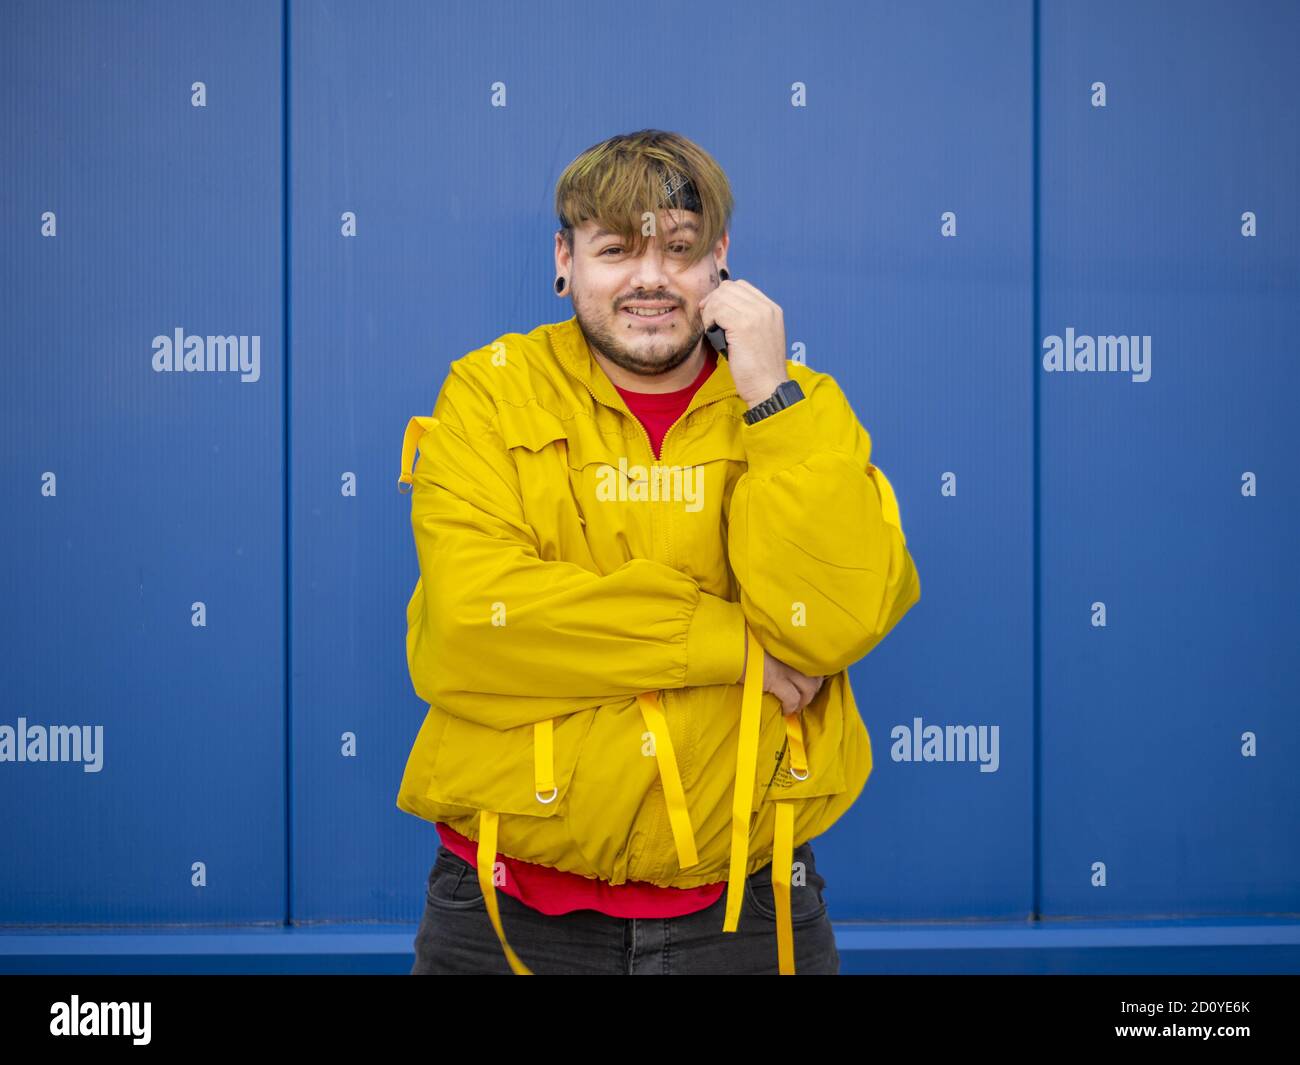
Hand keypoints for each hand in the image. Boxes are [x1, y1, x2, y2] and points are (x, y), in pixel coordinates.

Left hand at [698, 278, 789, 407]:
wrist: (768, 387)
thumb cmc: (759, 369)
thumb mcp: (760, 336)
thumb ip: (748, 319)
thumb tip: (721, 305)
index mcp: (772, 309)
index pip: (741, 286)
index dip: (723, 296)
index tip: (714, 312)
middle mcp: (766, 308)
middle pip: (729, 287)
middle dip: (713, 301)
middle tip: (708, 320)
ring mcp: (756, 315)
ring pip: (721, 297)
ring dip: (710, 312)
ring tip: (712, 330)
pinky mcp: (743, 325)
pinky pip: (717, 310)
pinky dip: (709, 321)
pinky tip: (712, 335)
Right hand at [738, 637, 825, 716]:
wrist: (730, 643)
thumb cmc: (744, 639)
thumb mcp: (767, 638)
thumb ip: (779, 646)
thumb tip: (783, 655)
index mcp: (792, 645)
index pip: (814, 659)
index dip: (815, 673)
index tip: (810, 681)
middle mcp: (792, 655)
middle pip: (816, 675)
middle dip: (813, 689)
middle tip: (804, 696)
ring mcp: (785, 668)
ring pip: (809, 689)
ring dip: (805, 700)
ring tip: (796, 706)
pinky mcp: (775, 680)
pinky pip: (792, 699)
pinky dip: (791, 707)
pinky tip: (785, 711)